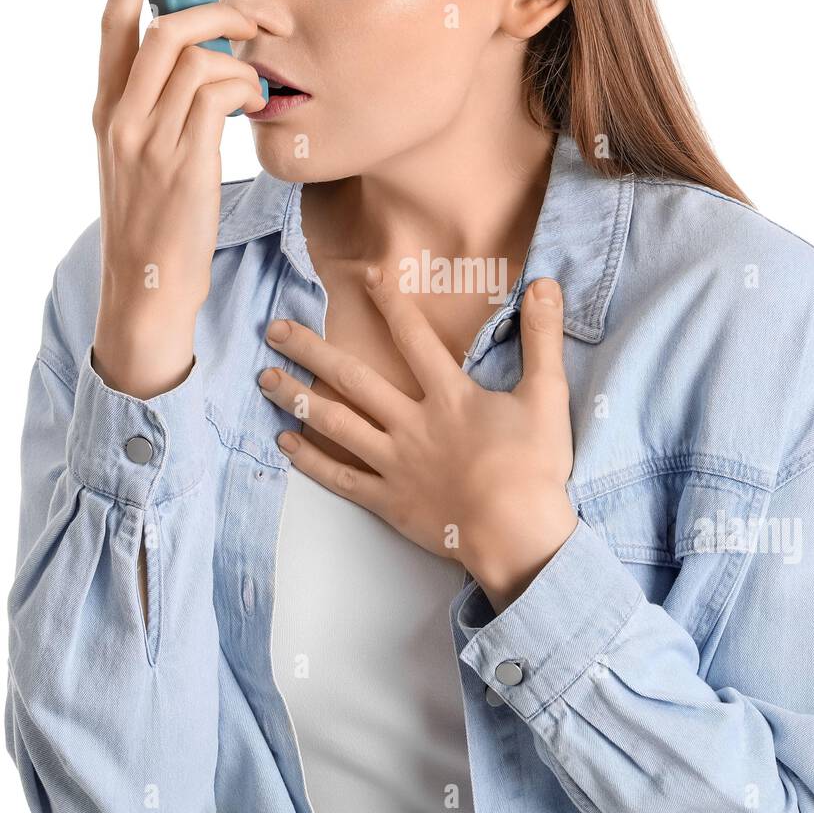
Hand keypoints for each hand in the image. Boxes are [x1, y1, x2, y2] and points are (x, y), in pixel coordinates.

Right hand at [91, 0, 267, 396]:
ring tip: (260, 82)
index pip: (112, 23)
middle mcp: (121, 117)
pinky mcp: (184, 164)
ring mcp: (150, 139)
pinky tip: (259, 105)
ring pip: (194, 57)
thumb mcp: (142, 160)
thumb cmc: (156, 225)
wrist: (146, 288)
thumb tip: (205, 71)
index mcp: (108, 110)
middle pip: (164, 28)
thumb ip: (161, 112)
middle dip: (219, 8)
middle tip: (258, 19)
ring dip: (241, 57)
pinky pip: (217, 96)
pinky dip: (245, 88)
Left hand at [256, 267, 580, 612]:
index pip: (414, 339)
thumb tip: (546, 283)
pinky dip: (310, 460)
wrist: (516, 534)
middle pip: (354, 379)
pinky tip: (285, 442)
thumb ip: (544, 338)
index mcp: (449, 396)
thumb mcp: (548, 395)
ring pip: (336, 424)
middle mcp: (412, 423)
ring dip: (298, 397)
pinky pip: (340, 478)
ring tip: (265, 378)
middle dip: (312, 349)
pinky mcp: (387, 501)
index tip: (366, 278)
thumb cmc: (534, 468)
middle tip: (275, 328)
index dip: (391, 305)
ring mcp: (394, 463)